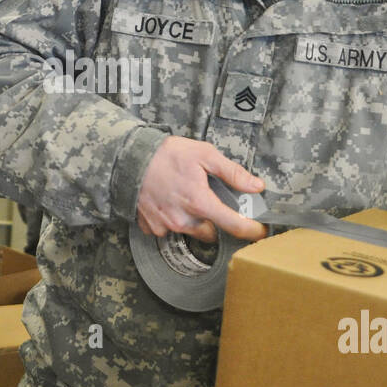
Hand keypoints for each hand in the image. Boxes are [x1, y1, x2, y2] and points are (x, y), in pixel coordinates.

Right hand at [136, 135, 266, 242]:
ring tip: (184, 195)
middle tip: (208, 200)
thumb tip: (256, 186)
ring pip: (190, 231)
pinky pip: (168, 229)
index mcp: (200, 202)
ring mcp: (165, 226)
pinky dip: (171, 218)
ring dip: (193, 219)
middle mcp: (183, 220)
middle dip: (213, 220)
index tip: (260, 232)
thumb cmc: (166, 154)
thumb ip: (232, 173)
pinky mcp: (150, 227)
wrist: (127, 158)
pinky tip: (167, 200)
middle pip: (211, 232)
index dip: (251, 231)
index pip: (234, 225)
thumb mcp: (204, 154)